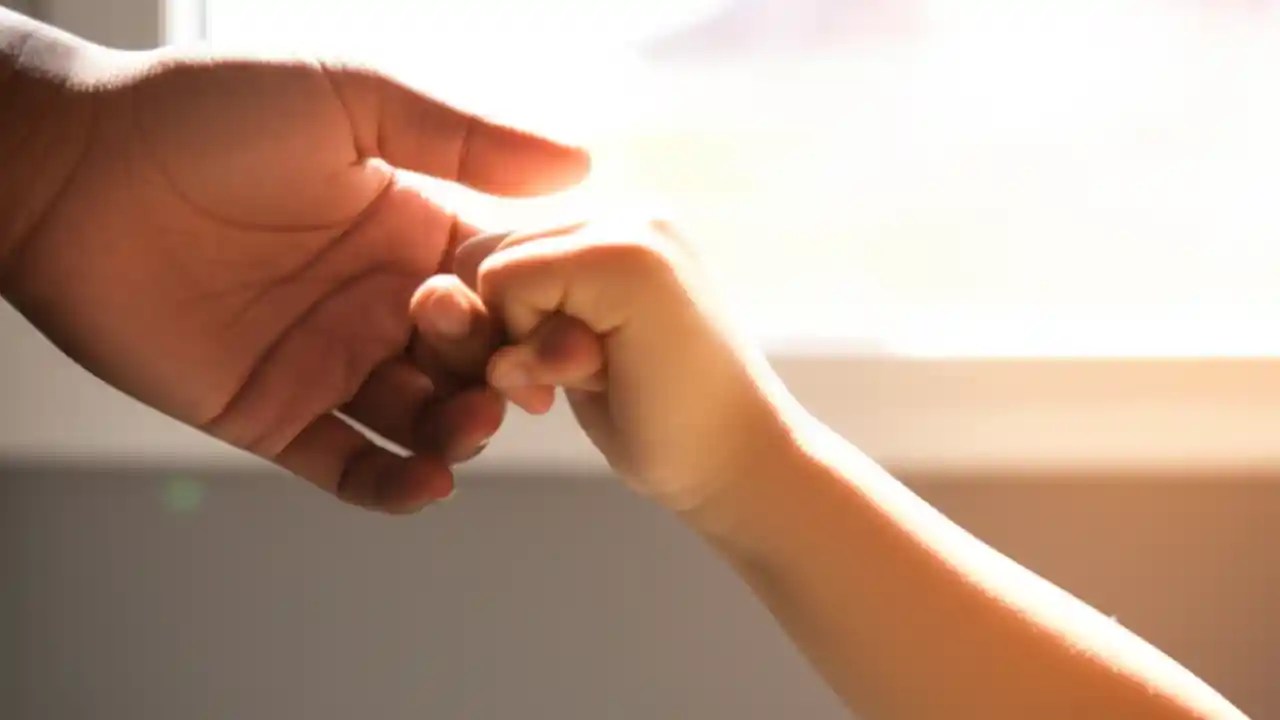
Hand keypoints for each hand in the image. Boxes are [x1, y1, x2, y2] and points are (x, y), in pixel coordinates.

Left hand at [1, 44, 588, 511]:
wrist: (73, 168)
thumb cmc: (206, 114)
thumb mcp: (352, 101)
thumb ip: (463, 137)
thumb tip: (577, 159)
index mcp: (406, 233)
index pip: (497, 287)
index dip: (534, 311)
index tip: (567, 327)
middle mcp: (376, 304)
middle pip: (469, 363)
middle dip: (501, 380)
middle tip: (514, 385)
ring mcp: (326, 362)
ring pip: (420, 420)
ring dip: (459, 433)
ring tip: (471, 426)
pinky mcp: (272, 413)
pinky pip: (346, 465)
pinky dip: (393, 484)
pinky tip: (429, 481)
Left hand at [444, 221, 793, 513]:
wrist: (746, 469)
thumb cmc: (665, 428)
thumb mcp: (577, 358)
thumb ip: (523, 318)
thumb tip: (434, 298)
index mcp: (618, 233)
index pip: (503, 258)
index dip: (505, 326)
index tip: (559, 374)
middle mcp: (626, 216)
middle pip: (483, 258)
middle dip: (501, 333)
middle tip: (571, 377)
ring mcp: (630, 229)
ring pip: (492, 269)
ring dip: (519, 344)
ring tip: (589, 375)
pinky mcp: (625, 258)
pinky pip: (508, 283)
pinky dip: (527, 352)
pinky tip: (594, 377)